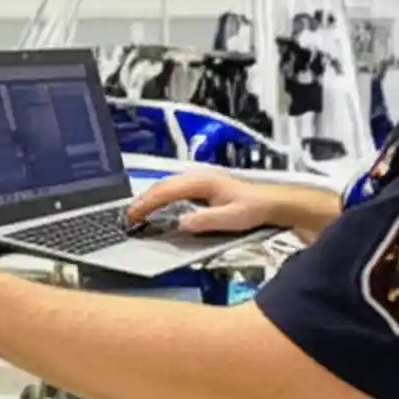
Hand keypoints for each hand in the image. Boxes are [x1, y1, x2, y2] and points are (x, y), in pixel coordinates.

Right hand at [127, 169, 279, 232]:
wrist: (270, 202)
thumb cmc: (253, 209)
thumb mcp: (231, 219)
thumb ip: (206, 221)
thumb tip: (181, 223)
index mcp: (201, 182)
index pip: (165, 191)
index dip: (146, 204)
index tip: (132, 216)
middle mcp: (196, 176)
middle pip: (161, 186)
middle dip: (142, 201)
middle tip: (128, 218)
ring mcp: (197, 179)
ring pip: (165, 187)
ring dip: (149, 200)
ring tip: (137, 214)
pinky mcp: (199, 185)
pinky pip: (172, 189)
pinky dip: (159, 198)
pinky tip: (156, 208)